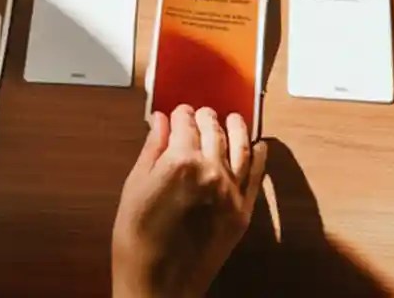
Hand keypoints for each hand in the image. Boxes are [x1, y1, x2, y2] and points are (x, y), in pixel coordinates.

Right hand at [112, 105, 267, 297]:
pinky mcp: (243, 213)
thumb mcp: (134, 188)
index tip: (178, 113)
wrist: (158, 286)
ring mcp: (231, 192)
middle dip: (206, 118)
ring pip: (241, 147)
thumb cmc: (137, 240)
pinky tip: (258, 146)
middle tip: (201, 113)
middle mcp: (211, 172)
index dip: (180, 115)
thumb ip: (152, 150)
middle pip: (213, 132)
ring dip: (237, 129)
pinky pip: (256, 176)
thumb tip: (160, 122)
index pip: (184, 125)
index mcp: (180, 162)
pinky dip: (259, 157)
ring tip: (233, 119)